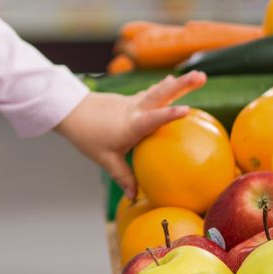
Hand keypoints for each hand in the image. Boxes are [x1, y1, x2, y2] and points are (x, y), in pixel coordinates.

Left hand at [54, 71, 206, 199]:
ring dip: (178, 83)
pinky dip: (165, 89)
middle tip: (202, 77)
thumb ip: (123, 177)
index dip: (168, 115)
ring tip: (199, 76)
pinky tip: (174, 82)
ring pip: (159, 90)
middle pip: (160, 94)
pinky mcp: (132, 101)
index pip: (152, 119)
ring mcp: (134, 102)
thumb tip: (135, 197)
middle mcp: (134, 109)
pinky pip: (153, 94)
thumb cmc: (87, 136)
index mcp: (130, 125)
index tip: (187, 109)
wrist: (70, 111)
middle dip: (182, 85)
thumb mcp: (105, 159)